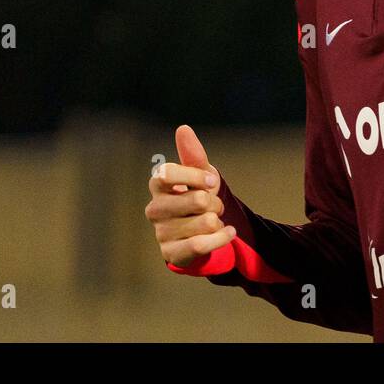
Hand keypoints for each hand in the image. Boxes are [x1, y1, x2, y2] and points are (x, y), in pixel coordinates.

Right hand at [146, 124, 234, 267]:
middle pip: (197, 200)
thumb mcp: (200, 175)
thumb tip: (183, 129)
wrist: (203, 233)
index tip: (212, 181)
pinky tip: (228, 232)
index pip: (168, 174)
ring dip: (218, 221)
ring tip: (213, 221)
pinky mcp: (171, 254)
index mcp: (158, 185)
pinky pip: (201, 244)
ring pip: (205, 223)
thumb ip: (193, 155)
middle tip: (213, 205)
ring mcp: (161, 233)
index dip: (197, 177)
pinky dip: (222, 237)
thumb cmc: (198, 197)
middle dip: (215, 202)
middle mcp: (154, 209)